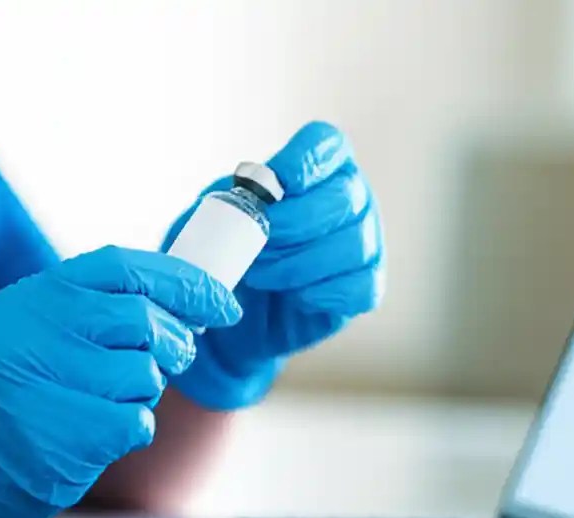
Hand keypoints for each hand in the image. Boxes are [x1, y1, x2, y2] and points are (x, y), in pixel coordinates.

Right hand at [0, 246, 240, 517]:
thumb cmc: (1, 412)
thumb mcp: (30, 342)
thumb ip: (90, 316)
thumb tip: (182, 306)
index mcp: (24, 300)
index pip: (120, 266)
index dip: (181, 282)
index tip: (220, 303)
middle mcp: (28, 330)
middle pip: (141, 318)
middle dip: (172, 344)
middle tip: (169, 362)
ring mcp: (40, 380)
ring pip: (143, 372)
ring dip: (140, 394)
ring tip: (96, 408)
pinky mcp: (59, 431)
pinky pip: (135, 420)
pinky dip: (129, 431)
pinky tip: (90, 439)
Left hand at [168, 121, 384, 409]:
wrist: (230, 318)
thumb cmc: (226, 258)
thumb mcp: (208, 224)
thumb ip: (221, 206)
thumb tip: (234, 200)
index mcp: (315, 168)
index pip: (325, 144)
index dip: (306, 160)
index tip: (278, 184)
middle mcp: (348, 198)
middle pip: (345, 196)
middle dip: (296, 222)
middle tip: (259, 243)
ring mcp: (363, 243)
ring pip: (354, 244)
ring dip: (300, 263)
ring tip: (260, 275)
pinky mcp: (365, 286)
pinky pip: (363, 288)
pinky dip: (323, 295)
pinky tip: (295, 298)